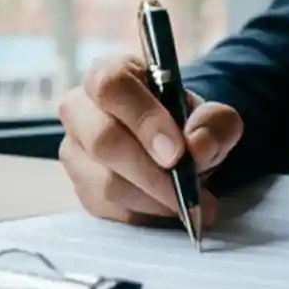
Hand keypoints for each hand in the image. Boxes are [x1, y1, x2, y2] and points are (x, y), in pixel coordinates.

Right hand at [58, 54, 243, 225]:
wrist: (166, 144)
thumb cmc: (179, 122)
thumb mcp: (208, 114)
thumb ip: (214, 123)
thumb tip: (198, 148)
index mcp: (108, 74)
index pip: (111, 87)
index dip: (143, 120)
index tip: (177, 153)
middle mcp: (79, 110)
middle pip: (102, 140)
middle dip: (149, 171)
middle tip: (186, 190)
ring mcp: (74, 151)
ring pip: (104, 182)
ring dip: (151, 199)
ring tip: (188, 203)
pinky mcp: (78, 186)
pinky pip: (107, 208)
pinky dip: (142, 214)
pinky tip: (166, 208)